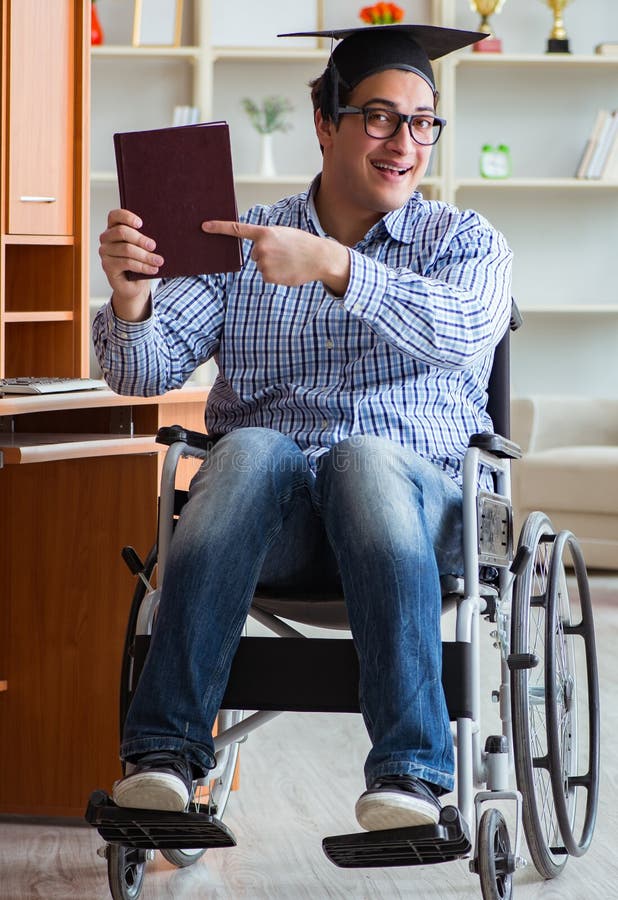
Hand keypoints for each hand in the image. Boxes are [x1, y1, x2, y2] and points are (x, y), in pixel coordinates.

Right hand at [99, 209, 163, 320]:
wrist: (134, 286)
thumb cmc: (139, 263)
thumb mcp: (143, 248)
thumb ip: (145, 238)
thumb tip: (159, 234)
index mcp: (114, 228)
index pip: (115, 216)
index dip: (127, 217)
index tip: (141, 224)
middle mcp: (106, 238)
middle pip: (122, 232)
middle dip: (140, 239)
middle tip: (153, 246)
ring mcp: (105, 252)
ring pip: (126, 249)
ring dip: (145, 256)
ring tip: (158, 261)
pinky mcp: (107, 266)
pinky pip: (127, 263)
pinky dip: (142, 266)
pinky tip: (153, 269)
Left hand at [203, 220, 349, 294]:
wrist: (319, 257)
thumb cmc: (302, 244)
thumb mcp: (283, 233)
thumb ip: (266, 238)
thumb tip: (255, 253)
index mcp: (264, 232)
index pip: (237, 229)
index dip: (219, 228)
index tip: (204, 226)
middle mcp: (261, 248)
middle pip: (254, 254)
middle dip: (267, 254)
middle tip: (284, 252)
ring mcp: (264, 263)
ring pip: (261, 266)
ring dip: (273, 265)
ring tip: (288, 261)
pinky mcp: (269, 277)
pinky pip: (267, 276)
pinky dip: (276, 275)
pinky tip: (288, 270)